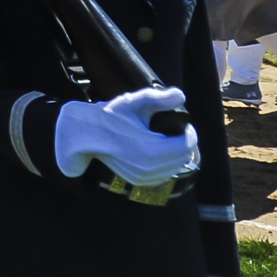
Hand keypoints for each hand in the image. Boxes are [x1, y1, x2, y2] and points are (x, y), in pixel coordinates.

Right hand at [54, 86, 199, 186]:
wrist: (87, 134)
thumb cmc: (111, 116)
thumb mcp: (133, 103)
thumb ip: (158, 98)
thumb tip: (180, 95)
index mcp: (149, 148)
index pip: (186, 145)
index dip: (190, 133)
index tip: (184, 124)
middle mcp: (148, 167)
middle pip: (184, 157)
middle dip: (184, 143)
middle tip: (176, 130)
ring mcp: (144, 177)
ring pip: (176, 167)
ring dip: (177, 154)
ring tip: (167, 139)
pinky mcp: (140, 182)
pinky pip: (165, 174)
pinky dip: (167, 164)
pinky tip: (159, 151)